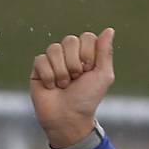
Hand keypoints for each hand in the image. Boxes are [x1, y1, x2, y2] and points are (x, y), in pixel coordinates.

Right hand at [30, 28, 113, 148]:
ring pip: (54, 49)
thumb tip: (109, 29)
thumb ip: (105, 52)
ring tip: (64, 86)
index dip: (88, 55)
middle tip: (76, 80)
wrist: (68, 119)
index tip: (88, 71)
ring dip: (61, 72)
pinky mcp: (38, 68)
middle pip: (70, 40)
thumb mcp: (103, 76)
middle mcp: (69, 54)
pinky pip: (41, 60)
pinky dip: (48, 76)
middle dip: (74, 64)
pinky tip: (51, 87)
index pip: (87, 37)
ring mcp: (53, 60)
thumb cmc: (87, 99)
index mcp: (86, 53)